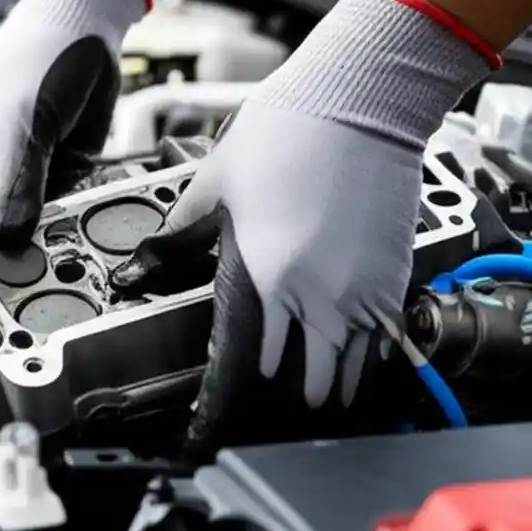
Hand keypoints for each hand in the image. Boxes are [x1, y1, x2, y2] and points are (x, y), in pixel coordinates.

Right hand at [0, 0, 148, 244]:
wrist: (86, 34)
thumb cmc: (34, 63)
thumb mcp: (22, 124)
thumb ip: (16, 181)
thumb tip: (8, 238)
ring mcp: (4, 190)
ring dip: (9, 266)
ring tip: (22, 299)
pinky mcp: (43, 191)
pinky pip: (40, 230)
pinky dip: (49, 246)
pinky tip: (65, 265)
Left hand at [112, 0, 495, 452]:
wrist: (359, 99)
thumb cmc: (285, 133)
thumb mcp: (214, 185)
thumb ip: (178, 237)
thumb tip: (137, 267)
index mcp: (262, 278)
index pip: (245, 368)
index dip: (223, 407)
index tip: (206, 431)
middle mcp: (315, 298)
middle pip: (304, 386)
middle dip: (283, 402)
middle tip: (265, 407)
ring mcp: (362, 293)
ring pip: (349, 375)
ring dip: (327, 386)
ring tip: (309, 390)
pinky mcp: (394, 279)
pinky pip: (383, 345)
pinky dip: (365, 359)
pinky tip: (350, 355)